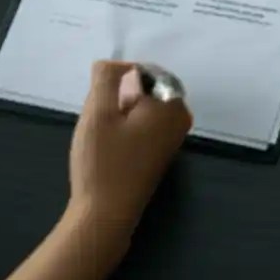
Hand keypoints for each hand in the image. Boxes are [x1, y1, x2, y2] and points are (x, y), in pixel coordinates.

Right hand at [69, 62, 192, 237]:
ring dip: (117, 114)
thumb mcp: (98, 112)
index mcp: (173, 105)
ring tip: (102, 136)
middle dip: (117, 98)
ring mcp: (172, 139)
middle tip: (100, 122)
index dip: (116, 80)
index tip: (99, 101)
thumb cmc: (102, 162)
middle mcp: (180, 120)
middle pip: (142, 89)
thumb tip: (115, 65)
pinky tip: (108, 148)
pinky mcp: (160, 154)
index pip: (144, 71)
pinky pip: (141, 126)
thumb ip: (106, 78)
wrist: (106, 215)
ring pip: (139, 108)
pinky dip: (123, 129)